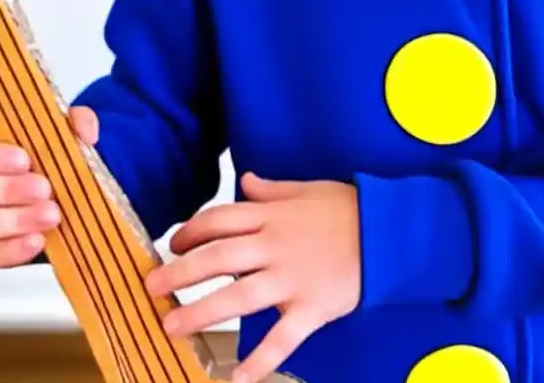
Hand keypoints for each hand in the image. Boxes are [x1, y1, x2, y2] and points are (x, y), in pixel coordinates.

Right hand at [0, 105, 98, 267]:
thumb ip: (76, 123)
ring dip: (15, 220)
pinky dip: (13, 250)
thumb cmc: (53, 162)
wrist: (69, 199)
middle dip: (7, 189)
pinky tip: (37, 241)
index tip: (23, 159)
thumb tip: (85, 127)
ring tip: (51, 215)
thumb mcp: (67, 135)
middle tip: (44, 188)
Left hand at [145, 172, 360, 382]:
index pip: (218, 220)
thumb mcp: (307, 190)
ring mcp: (293, 278)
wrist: (391, 234)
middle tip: (152, 288)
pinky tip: (237, 378)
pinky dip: (260, 360)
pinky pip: (283, 338)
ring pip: (238, 296)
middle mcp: (275, 246)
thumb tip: (245, 180)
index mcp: (271, 216)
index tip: (174, 245)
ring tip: (171, 327)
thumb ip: (271, 191)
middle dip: (179, 273)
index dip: (190, 232)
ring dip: (200, 312)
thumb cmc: (350, 210)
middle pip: (217, 257)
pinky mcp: (313, 307)